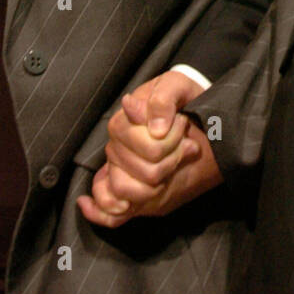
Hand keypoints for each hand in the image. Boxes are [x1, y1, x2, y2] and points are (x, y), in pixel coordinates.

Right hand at [77, 70, 222, 228]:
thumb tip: (156, 128)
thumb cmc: (179, 96)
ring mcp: (117, 168)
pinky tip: (127, 204)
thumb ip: (164, 99)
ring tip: (174, 164)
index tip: (183, 124)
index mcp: (123, 122)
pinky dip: (113, 209)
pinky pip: (107, 206)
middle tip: (185, 144)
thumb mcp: (176, 85)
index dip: (172, 140)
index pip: (150, 146)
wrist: (186, 109)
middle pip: (146, 171)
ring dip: (159, 183)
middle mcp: (116, 147)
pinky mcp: (124, 184)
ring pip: (127, 191)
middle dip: (173, 159)